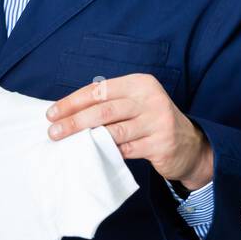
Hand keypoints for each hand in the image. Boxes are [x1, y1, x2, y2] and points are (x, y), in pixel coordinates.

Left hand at [45, 74, 213, 189]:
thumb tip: (66, 113)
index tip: (51, 113)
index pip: (99, 90)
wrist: (189, 145)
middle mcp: (150, 99)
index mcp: (139, 83)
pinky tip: (92, 155)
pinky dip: (107, 153)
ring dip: (87, 139)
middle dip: (75, 121)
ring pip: (114, 131)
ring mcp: (157, 122)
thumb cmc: (150, 122)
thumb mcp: (134, 104)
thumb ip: (108, 104)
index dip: (72, 102)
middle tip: (53, 132)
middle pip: (104, 110)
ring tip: (67, 144)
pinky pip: (126, 150)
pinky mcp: (161, 144)